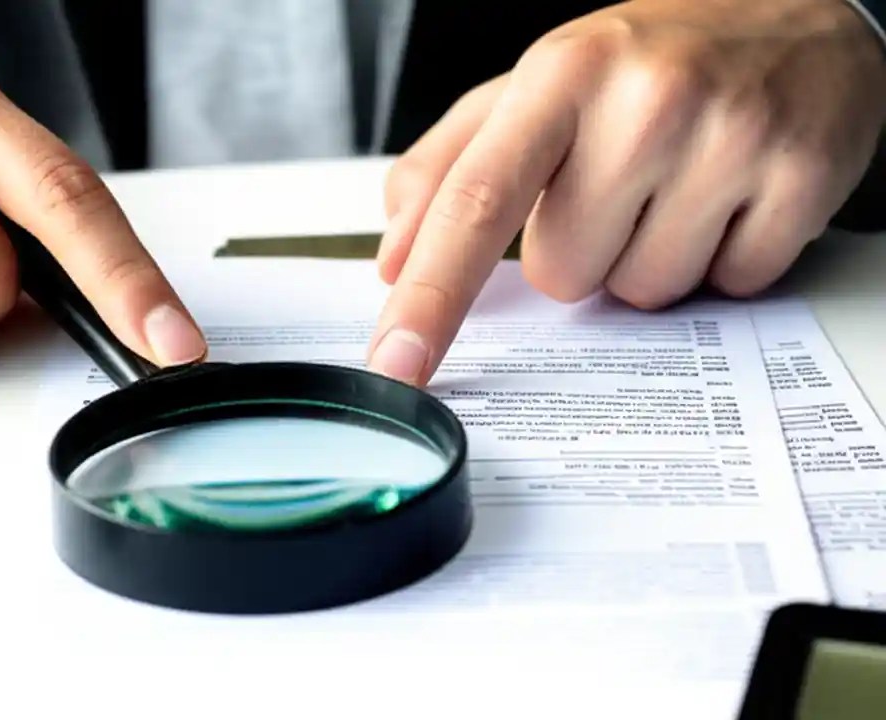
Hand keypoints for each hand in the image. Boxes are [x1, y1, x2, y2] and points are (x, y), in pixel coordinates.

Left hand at [370, 0, 885, 385]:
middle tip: (620, 183)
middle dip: (581, 249)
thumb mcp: (538, 86)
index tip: (396, 362)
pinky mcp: (802, 177)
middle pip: (560, 275)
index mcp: (561, 75)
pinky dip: (722, 258)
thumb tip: (394, 256)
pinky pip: (726, 287)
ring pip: (641, 292)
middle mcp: (644, 102)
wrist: (797, 12)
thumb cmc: (649, 60)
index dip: (429, 294)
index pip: (475, 201)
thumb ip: (448, 167)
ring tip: (678, 184)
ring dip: (649, 257)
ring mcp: (729, 138)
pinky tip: (731, 195)